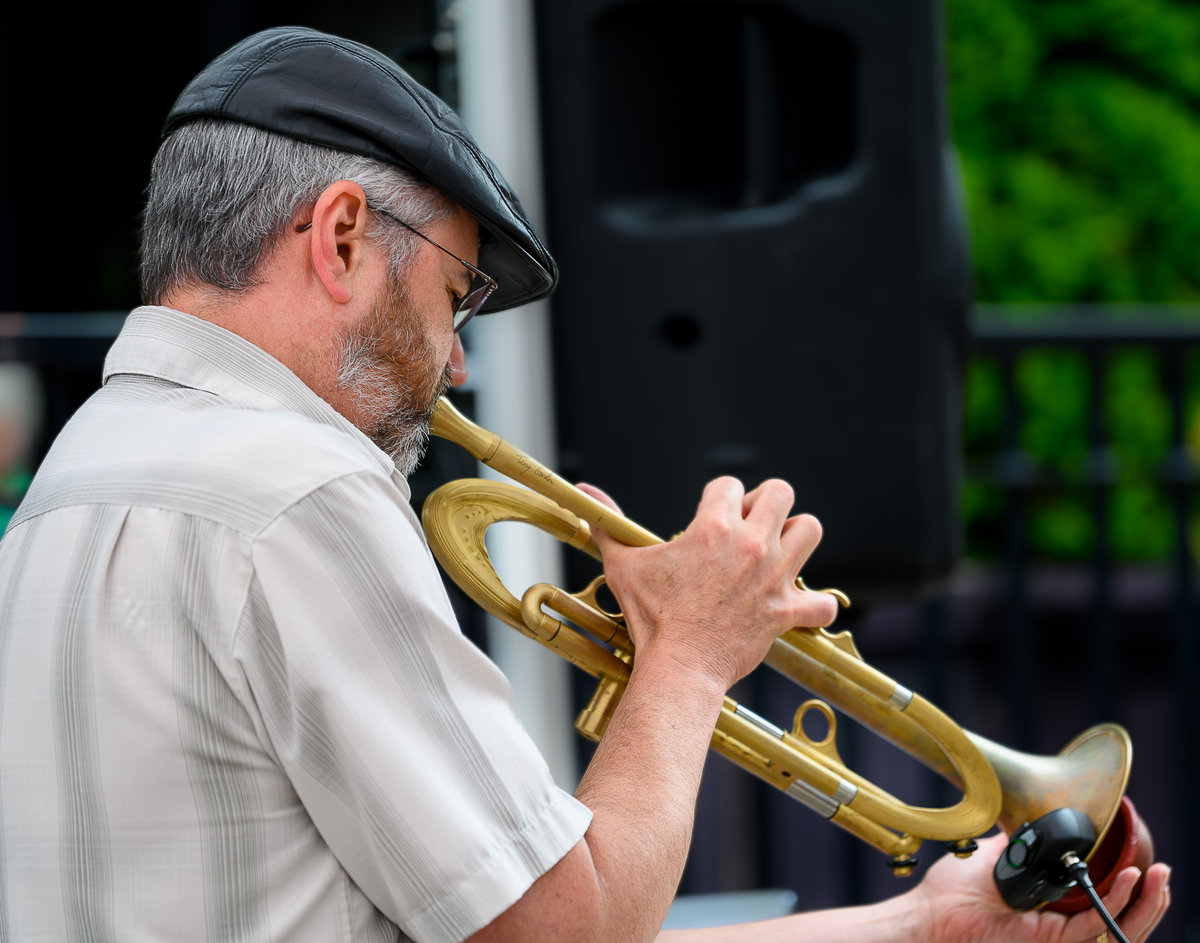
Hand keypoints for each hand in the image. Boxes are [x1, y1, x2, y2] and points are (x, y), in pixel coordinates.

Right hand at [579, 477, 839, 690]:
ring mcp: (773, 576)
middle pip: (781, 492)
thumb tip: (584, 491)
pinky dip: (816, 605)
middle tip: (749, 526)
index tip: (710, 516)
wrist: (679, 667)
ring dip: (796, 537)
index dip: (718, 497)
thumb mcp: (624, 564)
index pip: (728, 484)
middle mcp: (750, 544)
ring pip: (810, 530)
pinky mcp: (786, 611)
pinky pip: (823, 603)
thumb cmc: (650, 617)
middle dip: (766, 503)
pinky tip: (798, 606)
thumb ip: (609, 524)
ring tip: (776, 552)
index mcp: (712, 527)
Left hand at [909, 833, 1170, 942]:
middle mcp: (1057, 926)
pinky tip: (1129, 880)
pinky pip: (1094, 926)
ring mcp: (1056, 936)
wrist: (929, 914)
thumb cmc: (948, 893)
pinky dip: (1117, 904)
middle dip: (1147, 899)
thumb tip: (1028, 823)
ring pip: (1117, 929)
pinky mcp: (1051, 940)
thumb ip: (1015, 846)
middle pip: (1117, 919)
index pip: (1096, 902)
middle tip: (1162, 872)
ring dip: (1144, 905)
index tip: (1136, 860)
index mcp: (1047, 908)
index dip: (1122, 887)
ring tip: (1159, 878)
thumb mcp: (989, 859)